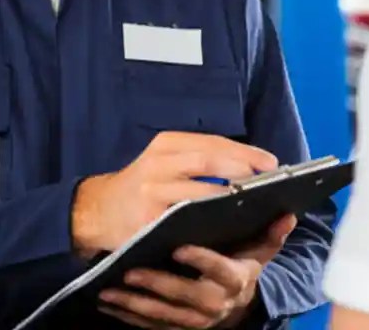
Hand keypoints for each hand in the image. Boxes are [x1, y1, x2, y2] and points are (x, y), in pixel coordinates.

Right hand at [71, 132, 277, 257]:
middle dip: (243, 170)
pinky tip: (228, 225)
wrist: (96, 211)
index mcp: (165, 144)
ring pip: (200, 192)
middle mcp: (158, 163)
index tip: (272, 163)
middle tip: (270, 182)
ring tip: (256, 203)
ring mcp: (152, 192)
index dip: (244, 152)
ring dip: (230, 198)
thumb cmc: (142, 186)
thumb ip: (197, 160)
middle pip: (209, 161)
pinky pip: (186, 220)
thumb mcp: (162, 161)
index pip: (212, 143)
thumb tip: (248, 166)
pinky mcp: (148, 219)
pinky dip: (209, 221)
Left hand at [98, 214, 297, 328]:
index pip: (220, 270)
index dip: (202, 260)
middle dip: (158, 285)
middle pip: (186, 297)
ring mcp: (195, 319)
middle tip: (131, 271)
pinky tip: (106, 302)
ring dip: (134, 304)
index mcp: (235, 280)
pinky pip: (150, 326)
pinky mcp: (177, 328)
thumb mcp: (258, 252)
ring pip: (163, 315)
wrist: (235, 306)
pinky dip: (127, 315)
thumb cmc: (240, 267)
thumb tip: (287, 214)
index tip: (179, 247)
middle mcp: (216, 303)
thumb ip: (269, 234)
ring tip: (108, 290)